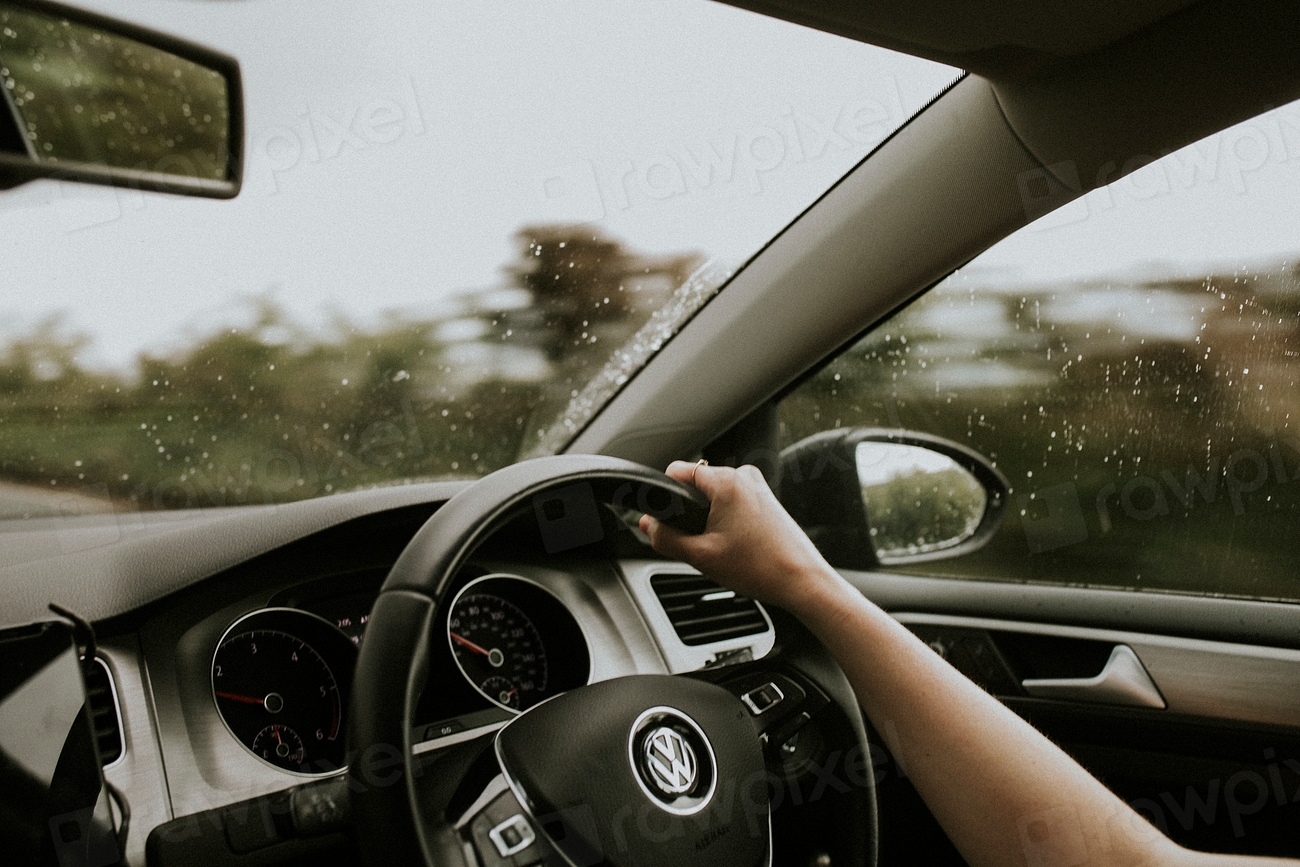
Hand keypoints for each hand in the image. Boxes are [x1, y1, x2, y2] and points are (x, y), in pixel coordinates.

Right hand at [639, 461, 844, 612]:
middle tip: (701, 545)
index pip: (678, 472)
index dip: (665, 497)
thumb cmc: (760, 567)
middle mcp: (744, 476)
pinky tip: (737, 547)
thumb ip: (666, 538)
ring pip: (715, 497)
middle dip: (691, 514)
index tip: (665, 520)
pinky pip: (733, 504)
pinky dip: (727, 523)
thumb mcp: (701, 556)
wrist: (802, 581)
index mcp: (726, 481)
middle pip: (697, 486)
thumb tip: (648, 525)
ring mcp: (758, 487)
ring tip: (723, 549)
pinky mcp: (766, 500)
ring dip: (710, 520)